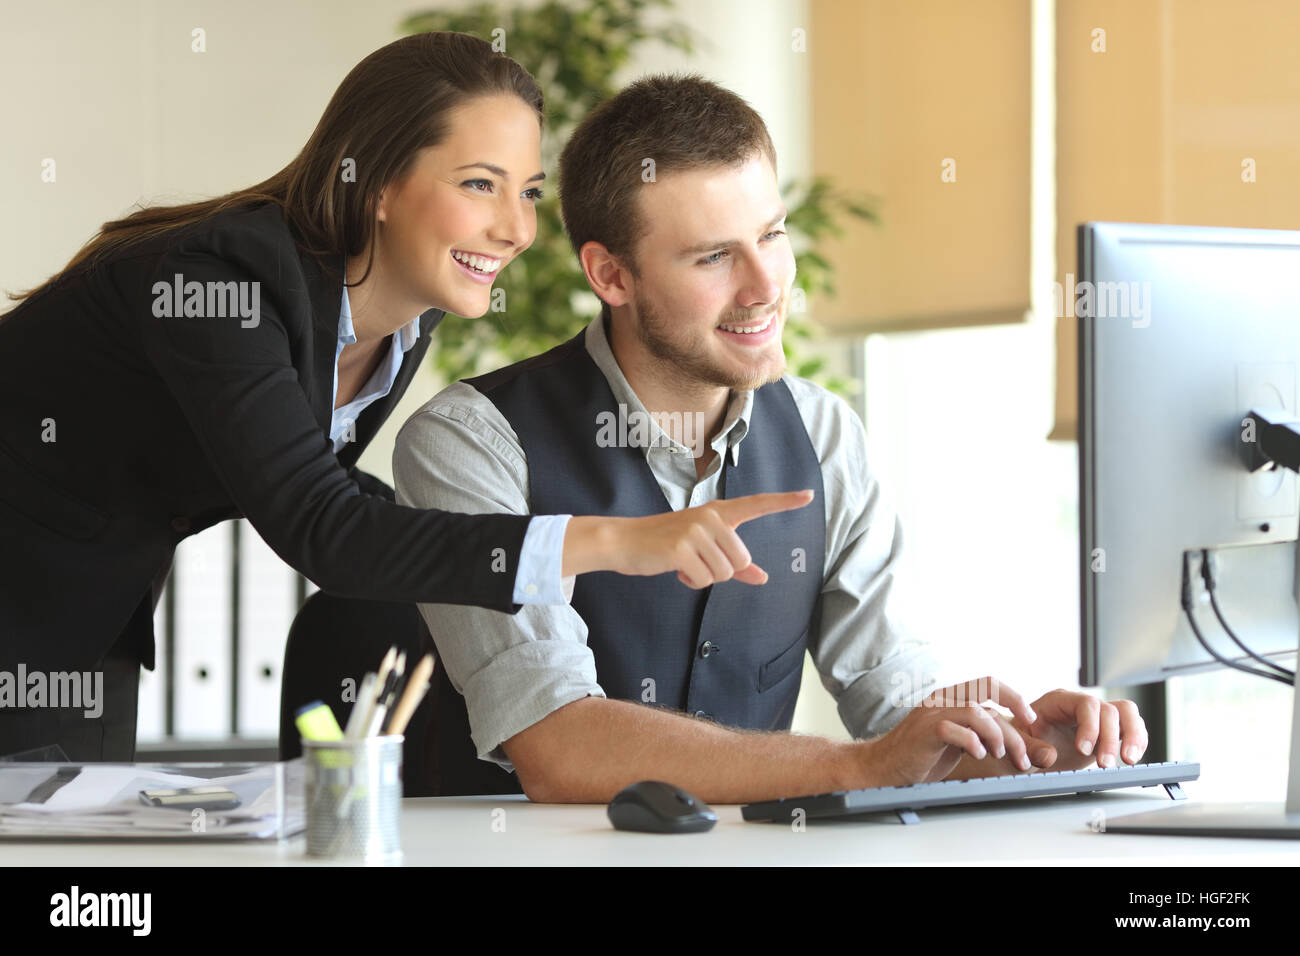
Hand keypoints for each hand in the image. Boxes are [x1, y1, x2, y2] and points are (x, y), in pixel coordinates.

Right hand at [562, 489, 814, 586]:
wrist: (624, 542)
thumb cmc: (665, 545)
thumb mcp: (701, 548)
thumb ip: (736, 564)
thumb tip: (764, 577)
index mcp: (718, 513)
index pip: (756, 504)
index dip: (784, 502)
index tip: (809, 495)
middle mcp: (710, 517)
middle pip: (741, 560)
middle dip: (721, 571)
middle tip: (696, 561)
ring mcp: (696, 531)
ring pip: (725, 573)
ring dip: (704, 577)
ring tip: (684, 563)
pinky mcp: (682, 548)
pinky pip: (705, 579)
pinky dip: (692, 581)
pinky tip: (676, 569)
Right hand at [861, 676, 1043, 785]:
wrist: (884, 766)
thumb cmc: (922, 755)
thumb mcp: (961, 744)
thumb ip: (988, 739)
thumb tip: (1029, 749)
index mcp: (950, 697)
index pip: (988, 684)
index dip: (1013, 697)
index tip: (1031, 720)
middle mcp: (942, 699)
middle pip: (987, 692)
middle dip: (1013, 719)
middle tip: (1026, 747)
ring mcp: (931, 713)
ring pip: (975, 712)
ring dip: (996, 736)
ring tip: (1000, 755)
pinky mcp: (924, 731)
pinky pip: (954, 730)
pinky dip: (972, 743)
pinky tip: (977, 755)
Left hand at [1009, 689, 1147, 771]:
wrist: (1026, 750)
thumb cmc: (1020, 742)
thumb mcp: (1017, 744)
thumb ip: (1030, 748)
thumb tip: (1049, 756)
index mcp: (1058, 701)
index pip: (1085, 704)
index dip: (1090, 726)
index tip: (1083, 750)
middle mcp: (1081, 705)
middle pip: (1109, 709)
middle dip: (1111, 738)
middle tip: (1106, 764)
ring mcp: (1096, 716)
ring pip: (1126, 713)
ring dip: (1132, 737)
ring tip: (1128, 761)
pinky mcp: (1107, 731)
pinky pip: (1131, 727)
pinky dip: (1137, 741)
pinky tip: (1131, 759)